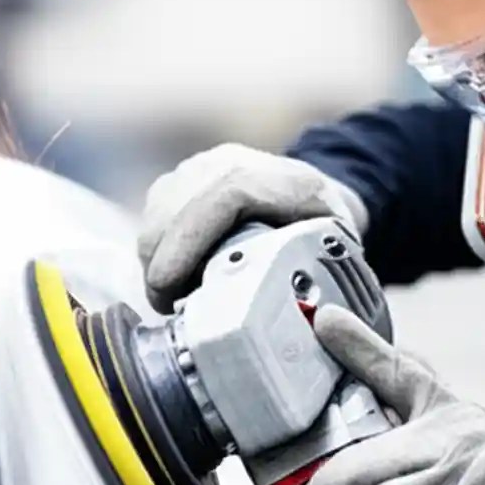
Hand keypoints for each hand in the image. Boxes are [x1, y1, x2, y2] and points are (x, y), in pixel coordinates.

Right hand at [138, 143, 366, 311]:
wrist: (307, 190)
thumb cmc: (321, 228)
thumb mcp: (332, 252)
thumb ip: (313, 277)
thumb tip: (293, 320)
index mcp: (279, 182)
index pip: (223, 198)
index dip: (188, 241)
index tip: (167, 285)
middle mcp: (231, 163)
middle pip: (175, 207)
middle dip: (159, 263)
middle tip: (166, 306)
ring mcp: (200, 166)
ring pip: (156, 211)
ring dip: (154, 257)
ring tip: (170, 294)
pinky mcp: (179, 176)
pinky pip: (152, 212)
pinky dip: (155, 246)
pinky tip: (170, 272)